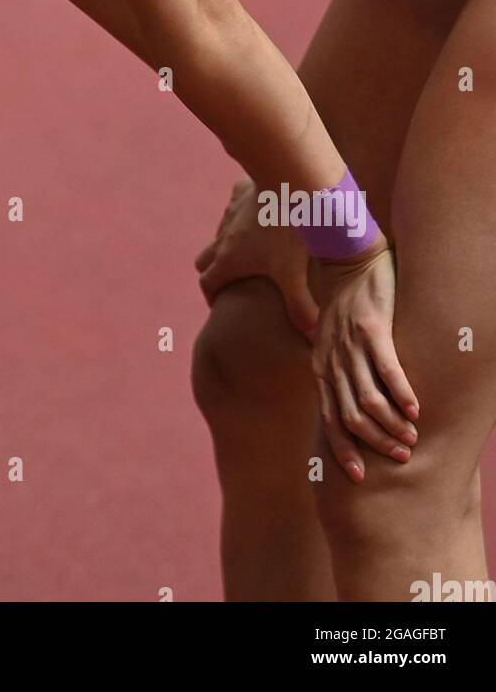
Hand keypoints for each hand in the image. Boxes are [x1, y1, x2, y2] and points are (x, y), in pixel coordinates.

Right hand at [194, 176, 318, 339]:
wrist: (287, 183)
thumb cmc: (288, 230)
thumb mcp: (294, 273)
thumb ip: (300, 307)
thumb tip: (312, 337)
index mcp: (228, 259)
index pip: (207, 284)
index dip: (212, 296)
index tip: (222, 304)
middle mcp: (222, 237)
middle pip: (205, 259)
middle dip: (214, 271)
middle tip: (234, 280)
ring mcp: (229, 212)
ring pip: (220, 233)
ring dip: (229, 244)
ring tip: (253, 250)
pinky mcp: (240, 192)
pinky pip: (234, 207)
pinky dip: (241, 216)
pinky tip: (262, 216)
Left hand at [312, 244, 419, 481]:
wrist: (348, 259)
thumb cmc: (345, 305)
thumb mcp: (332, 341)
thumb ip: (339, 369)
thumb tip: (353, 401)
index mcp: (321, 367)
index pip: (328, 420)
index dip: (342, 450)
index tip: (357, 477)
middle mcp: (331, 361)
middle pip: (350, 416)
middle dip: (375, 442)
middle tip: (400, 457)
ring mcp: (350, 345)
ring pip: (368, 398)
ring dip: (391, 424)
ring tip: (411, 438)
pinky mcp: (371, 328)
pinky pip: (387, 369)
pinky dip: (401, 393)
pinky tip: (416, 409)